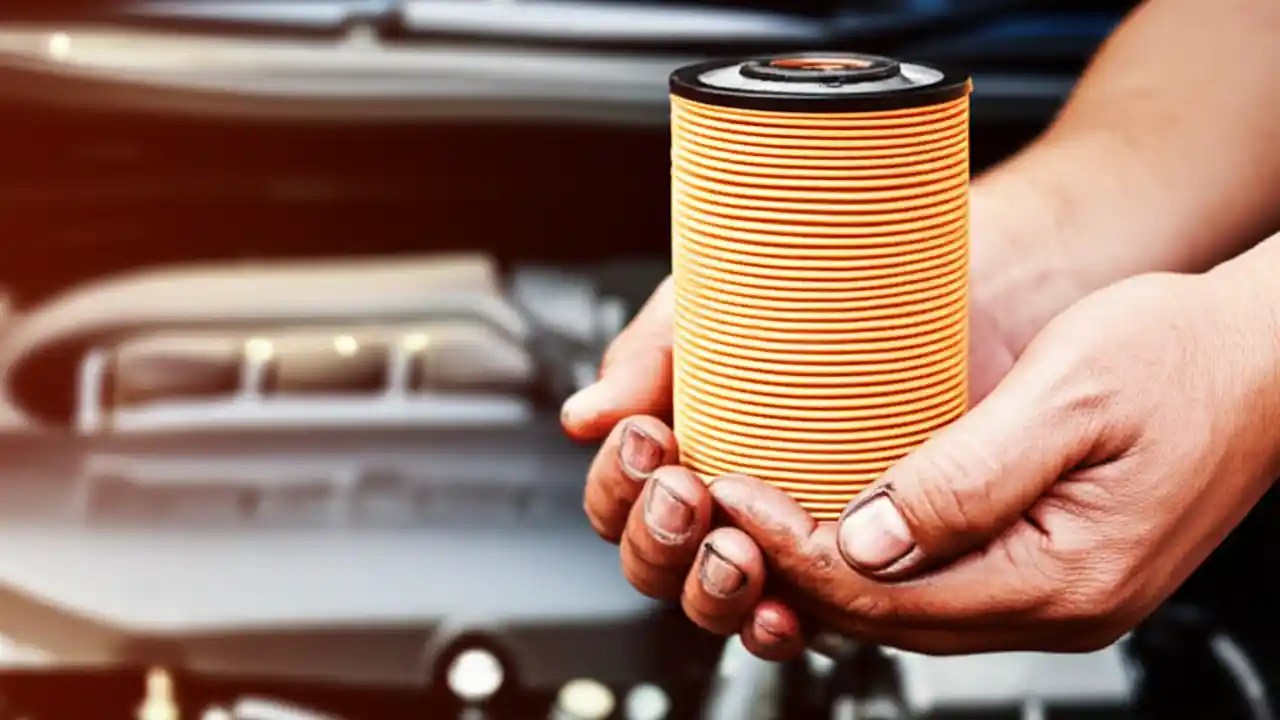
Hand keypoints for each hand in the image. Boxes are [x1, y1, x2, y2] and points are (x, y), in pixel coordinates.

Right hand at [560, 260, 1024, 658]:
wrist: (928, 274)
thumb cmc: (812, 288)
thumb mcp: (712, 307)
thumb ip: (647, 358)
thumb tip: (585, 416)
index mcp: (679, 443)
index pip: (619, 499)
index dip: (618, 486)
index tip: (646, 440)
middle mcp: (724, 497)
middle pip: (657, 562)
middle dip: (658, 541)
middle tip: (685, 495)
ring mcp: (783, 530)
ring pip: (719, 600)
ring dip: (712, 590)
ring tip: (735, 552)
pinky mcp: (852, 551)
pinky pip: (805, 615)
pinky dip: (782, 624)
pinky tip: (788, 609)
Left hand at [708, 270, 1279, 652]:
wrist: (1267, 353)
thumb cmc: (1187, 357)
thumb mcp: (1068, 398)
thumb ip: (966, 478)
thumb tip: (867, 538)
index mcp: (1062, 577)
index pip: (885, 594)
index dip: (795, 548)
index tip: (736, 493)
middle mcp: (1059, 605)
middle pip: (887, 616)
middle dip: (795, 567)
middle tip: (726, 506)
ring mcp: (1060, 594)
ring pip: (910, 607)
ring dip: (829, 567)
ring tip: (762, 512)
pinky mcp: (1057, 567)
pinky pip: (944, 583)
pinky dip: (880, 557)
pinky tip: (841, 517)